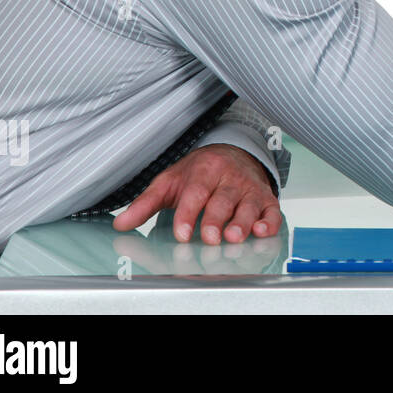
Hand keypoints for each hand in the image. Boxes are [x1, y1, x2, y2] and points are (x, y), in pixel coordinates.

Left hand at [111, 143, 282, 244]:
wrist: (234, 154)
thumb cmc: (199, 173)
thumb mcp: (170, 182)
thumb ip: (146, 203)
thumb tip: (121, 224)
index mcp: (204, 170)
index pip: (195, 192)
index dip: (188, 213)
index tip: (181, 233)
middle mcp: (229, 178)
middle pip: (223, 199)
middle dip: (216, 220)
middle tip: (210, 239)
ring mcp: (249, 188)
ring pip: (248, 205)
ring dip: (243, 222)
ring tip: (234, 237)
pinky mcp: (266, 198)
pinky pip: (271, 210)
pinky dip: (269, 221)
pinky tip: (262, 230)